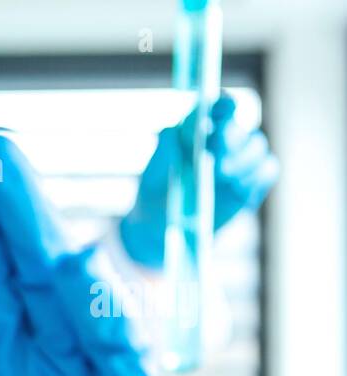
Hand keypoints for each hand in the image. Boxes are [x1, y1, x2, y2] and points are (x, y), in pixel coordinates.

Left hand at [120, 92, 278, 268]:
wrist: (163, 226)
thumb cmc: (156, 193)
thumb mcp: (153, 174)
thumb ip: (163, 151)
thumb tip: (170, 131)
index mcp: (199, 129)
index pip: (218, 108)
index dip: (225, 104)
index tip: (225, 106)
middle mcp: (224, 140)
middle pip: (240, 129)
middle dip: (231, 141)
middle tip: (217, 161)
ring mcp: (241, 160)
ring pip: (257, 147)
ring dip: (242, 162)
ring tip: (221, 177)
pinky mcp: (252, 182)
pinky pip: (267, 170)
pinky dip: (256, 177)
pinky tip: (238, 188)